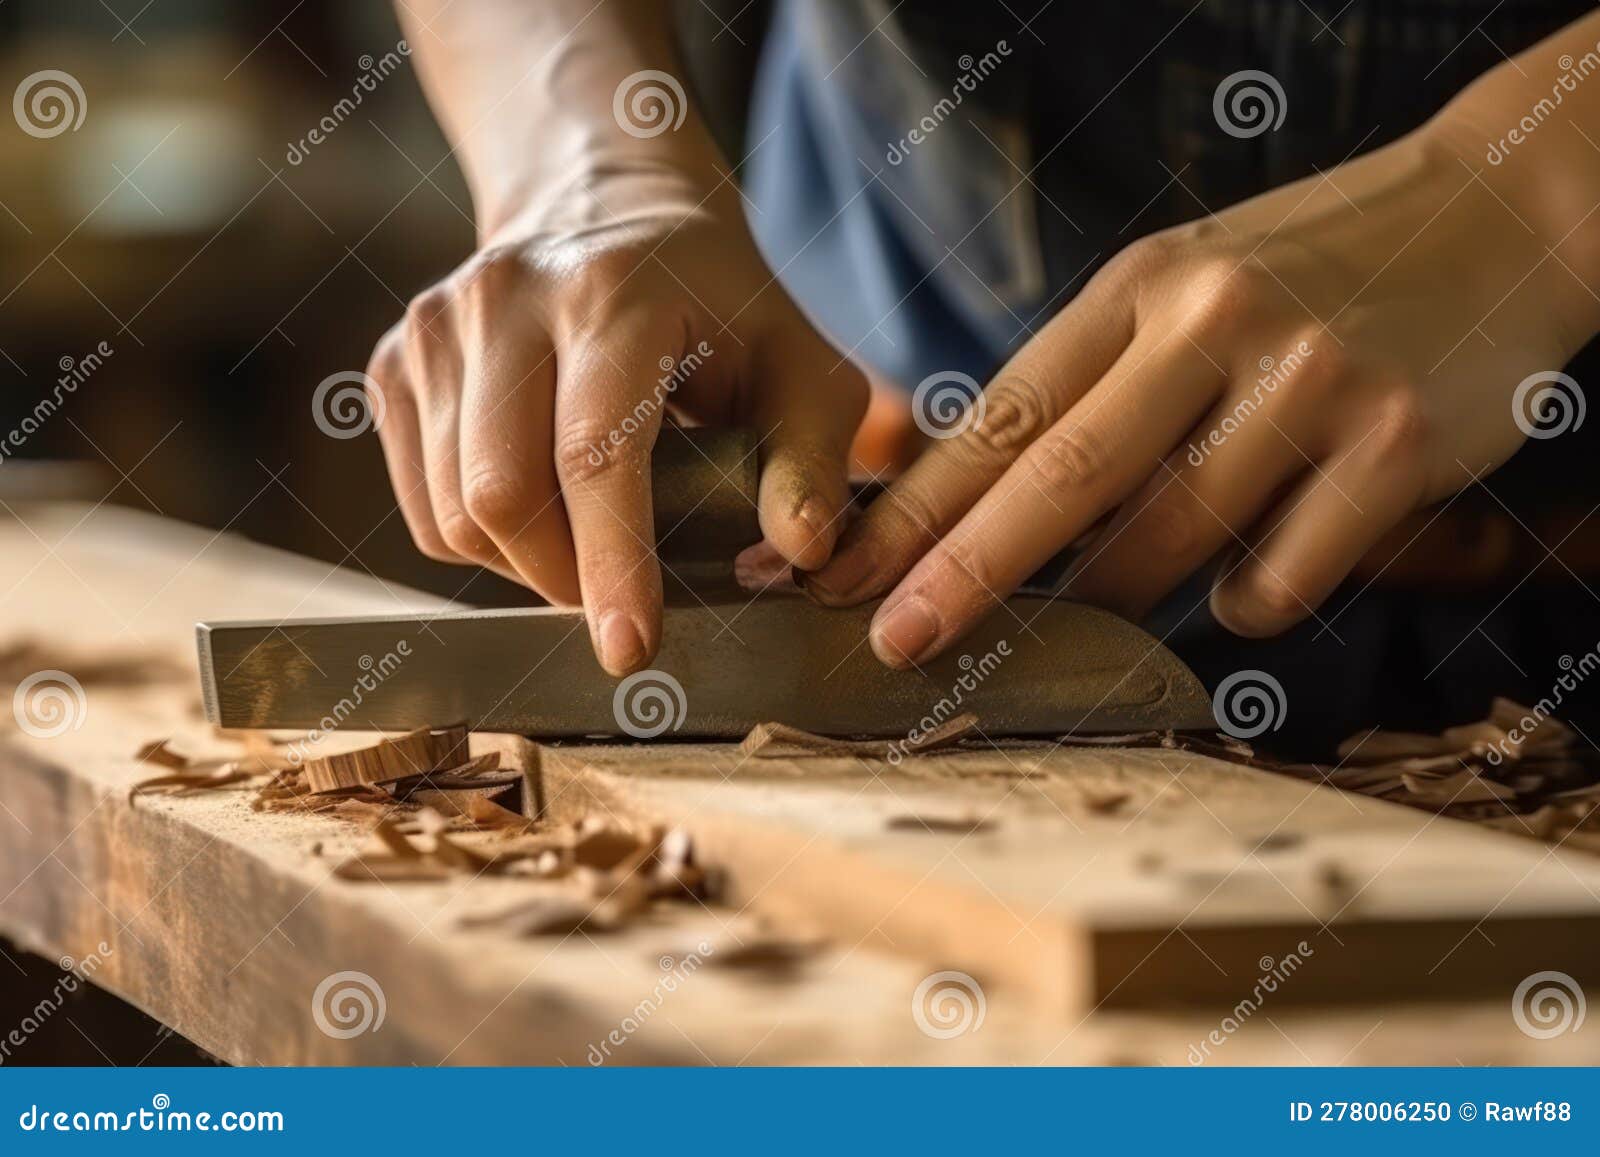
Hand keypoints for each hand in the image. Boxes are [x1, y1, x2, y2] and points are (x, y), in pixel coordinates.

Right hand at [367, 164, 865, 673]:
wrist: (604, 201)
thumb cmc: (715, 301)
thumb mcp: (798, 362)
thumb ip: (813, 458)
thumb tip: (804, 554)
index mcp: (612, 292)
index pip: (593, 450)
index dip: (611, 562)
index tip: (632, 648)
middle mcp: (505, 298)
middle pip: (501, 494)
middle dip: (565, 579)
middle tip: (625, 598)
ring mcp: (436, 327)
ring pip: (454, 513)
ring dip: (525, 567)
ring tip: (590, 548)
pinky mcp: (396, 362)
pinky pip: (423, 507)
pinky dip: (481, 544)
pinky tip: (542, 515)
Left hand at [806, 118, 1599, 666]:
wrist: (1491, 216)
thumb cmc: (1297, 279)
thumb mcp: (1174, 290)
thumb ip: (1080, 383)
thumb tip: (947, 494)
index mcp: (1139, 287)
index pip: (1004, 414)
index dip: (916, 508)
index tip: (843, 576)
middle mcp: (1214, 322)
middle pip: (1063, 478)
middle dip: (967, 575)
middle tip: (895, 644)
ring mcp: (1310, 380)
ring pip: (1170, 544)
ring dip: (1119, 597)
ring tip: (1106, 602)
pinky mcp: (1395, 442)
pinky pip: (1278, 577)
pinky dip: (1243, 602)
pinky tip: (1249, 576)